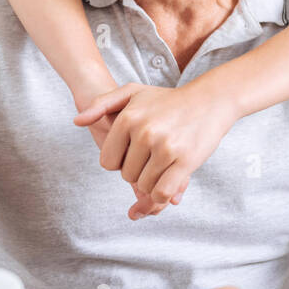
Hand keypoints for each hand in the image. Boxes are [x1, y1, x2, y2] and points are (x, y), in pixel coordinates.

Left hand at [74, 79, 239, 219]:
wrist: (211, 99)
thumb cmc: (168, 99)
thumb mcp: (133, 92)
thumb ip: (102, 104)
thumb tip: (78, 121)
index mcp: (128, 119)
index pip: (108, 162)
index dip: (121, 161)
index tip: (136, 151)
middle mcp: (144, 132)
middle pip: (126, 175)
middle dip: (137, 172)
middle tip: (154, 157)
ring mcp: (165, 147)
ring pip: (144, 185)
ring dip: (153, 182)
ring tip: (164, 165)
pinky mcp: (185, 161)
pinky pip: (162, 192)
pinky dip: (162, 196)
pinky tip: (169, 186)